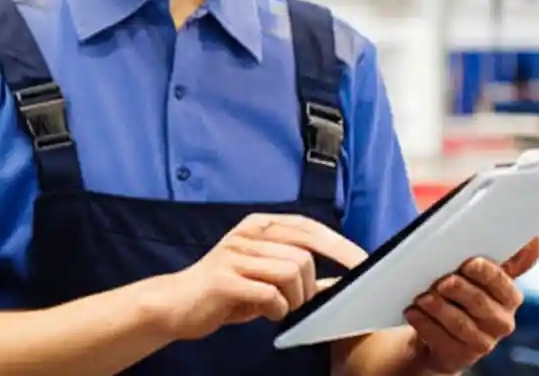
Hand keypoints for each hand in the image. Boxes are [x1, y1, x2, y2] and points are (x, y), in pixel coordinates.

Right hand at [149, 214, 366, 340]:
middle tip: (300, 303)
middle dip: (310, 286)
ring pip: (292, 272)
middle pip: (304, 253)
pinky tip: (267, 313)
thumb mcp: (262, 276)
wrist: (175, 305)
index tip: (363, 265)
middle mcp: (246, 234)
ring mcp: (234, 254)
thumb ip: (295, 272)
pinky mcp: (225, 279)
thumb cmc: (223, 292)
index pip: (309, 227)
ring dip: (294, 300)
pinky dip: (277, 309)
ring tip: (279, 309)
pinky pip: (270, 294)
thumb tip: (339, 281)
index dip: (340, 246)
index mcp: (257, 225)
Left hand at [403, 236, 538, 373]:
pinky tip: (414, 312)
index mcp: (509, 296)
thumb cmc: (461, 294)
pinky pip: (441, 339)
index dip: (486, 273)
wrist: (440, 332)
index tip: (469, 263)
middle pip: (479, 302)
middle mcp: (501, 321)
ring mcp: (482, 342)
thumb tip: (534, 240)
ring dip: (438, 307)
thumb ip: (502, 257)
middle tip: (442, 281)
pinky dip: (425, 323)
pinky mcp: (460, 355)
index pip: (502, 282)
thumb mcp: (479, 274)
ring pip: (460, 323)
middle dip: (458, 289)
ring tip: (423, 297)